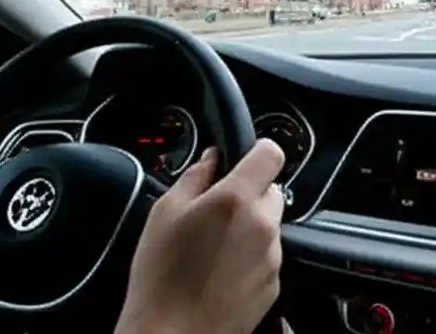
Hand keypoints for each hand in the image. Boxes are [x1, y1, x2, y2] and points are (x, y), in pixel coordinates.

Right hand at [116, 140, 286, 333]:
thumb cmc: (160, 279)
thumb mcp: (163, 214)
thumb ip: (194, 177)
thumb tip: (211, 159)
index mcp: (235, 199)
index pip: (271, 154)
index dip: (256, 152)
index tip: (242, 159)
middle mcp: (262, 225)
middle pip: (271, 190)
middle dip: (249, 193)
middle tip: (216, 210)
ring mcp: (272, 257)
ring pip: (270, 225)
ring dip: (250, 226)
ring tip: (213, 247)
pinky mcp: (274, 284)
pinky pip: (267, 255)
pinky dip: (251, 256)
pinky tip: (221, 271)